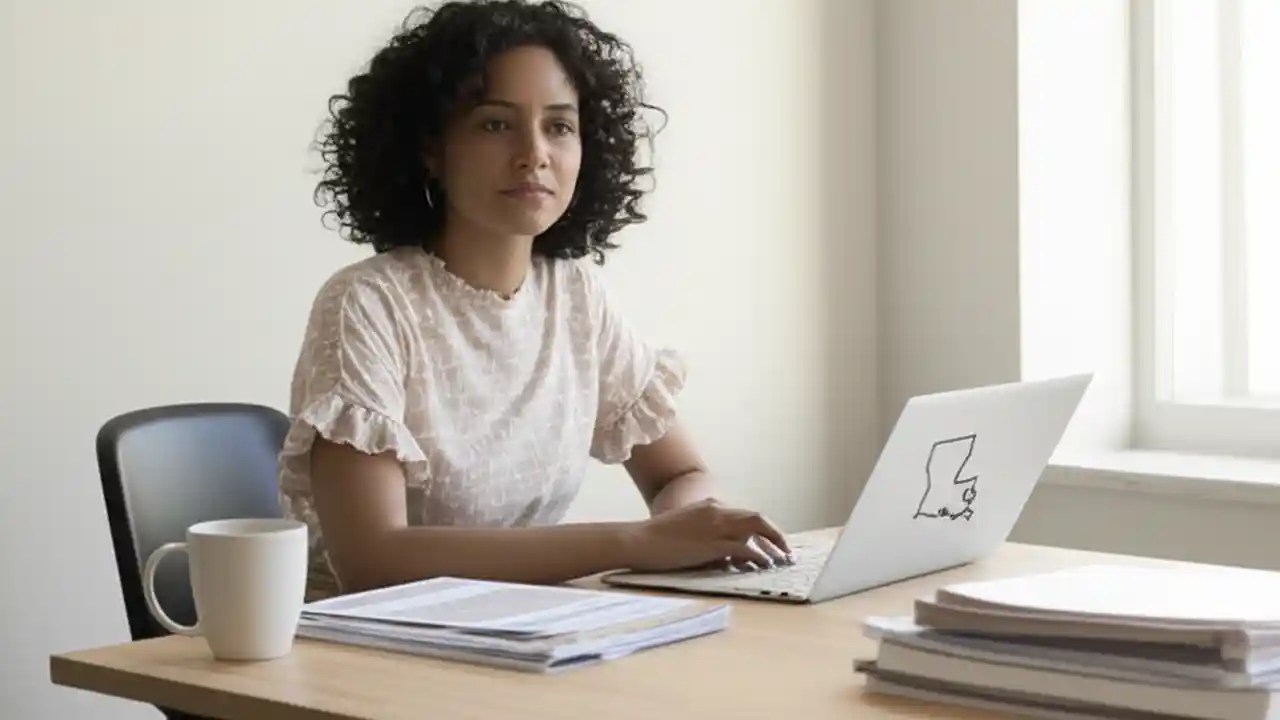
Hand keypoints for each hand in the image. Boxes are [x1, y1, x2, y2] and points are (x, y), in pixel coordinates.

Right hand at [622, 498, 792, 571]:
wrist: (639, 540)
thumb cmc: (657, 540)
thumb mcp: (687, 531)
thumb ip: (709, 538)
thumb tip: (729, 556)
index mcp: (710, 506)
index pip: (745, 515)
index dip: (762, 530)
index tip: (772, 543)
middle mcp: (717, 511)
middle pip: (757, 518)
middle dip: (775, 535)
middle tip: (787, 551)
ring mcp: (716, 526)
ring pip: (756, 529)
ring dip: (773, 544)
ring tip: (783, 560)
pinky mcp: (712, 544)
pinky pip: (744, 548)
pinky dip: (758, 556)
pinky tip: (765, 566)